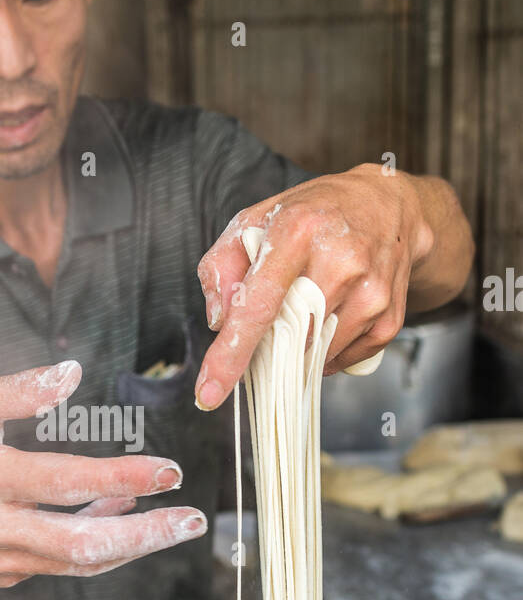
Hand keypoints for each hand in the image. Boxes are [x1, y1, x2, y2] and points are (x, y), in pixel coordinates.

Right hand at [0, 359, 206, 585]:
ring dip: (133, 543)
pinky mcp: (3, 575)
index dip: (121, 479)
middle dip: (146, 535)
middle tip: (193, 521)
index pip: (63, 482)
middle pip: (80, 545)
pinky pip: (64, 562)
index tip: (169, 470)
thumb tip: (73, 373)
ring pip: (78, 562)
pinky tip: (124, 515)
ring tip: (175, 522)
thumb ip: (20, 389)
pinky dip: (101, 543)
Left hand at [194, 165, 433, 409]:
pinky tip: (331, 316)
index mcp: (298, 232)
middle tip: (270, 320)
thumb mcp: (255, 220)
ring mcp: (371, 292)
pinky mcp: (389, 317)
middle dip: (267, 345)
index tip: (208, 393)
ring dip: (298, 346)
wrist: (390, 206)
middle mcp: (341, 261)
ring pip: (313, 353)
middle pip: (286, 339)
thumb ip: (221, 266)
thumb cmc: (315, 214)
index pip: (256, 307)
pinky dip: (326, 349)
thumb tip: (220, 322)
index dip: (229, 355)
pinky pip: (342, 359)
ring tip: (307, 306)